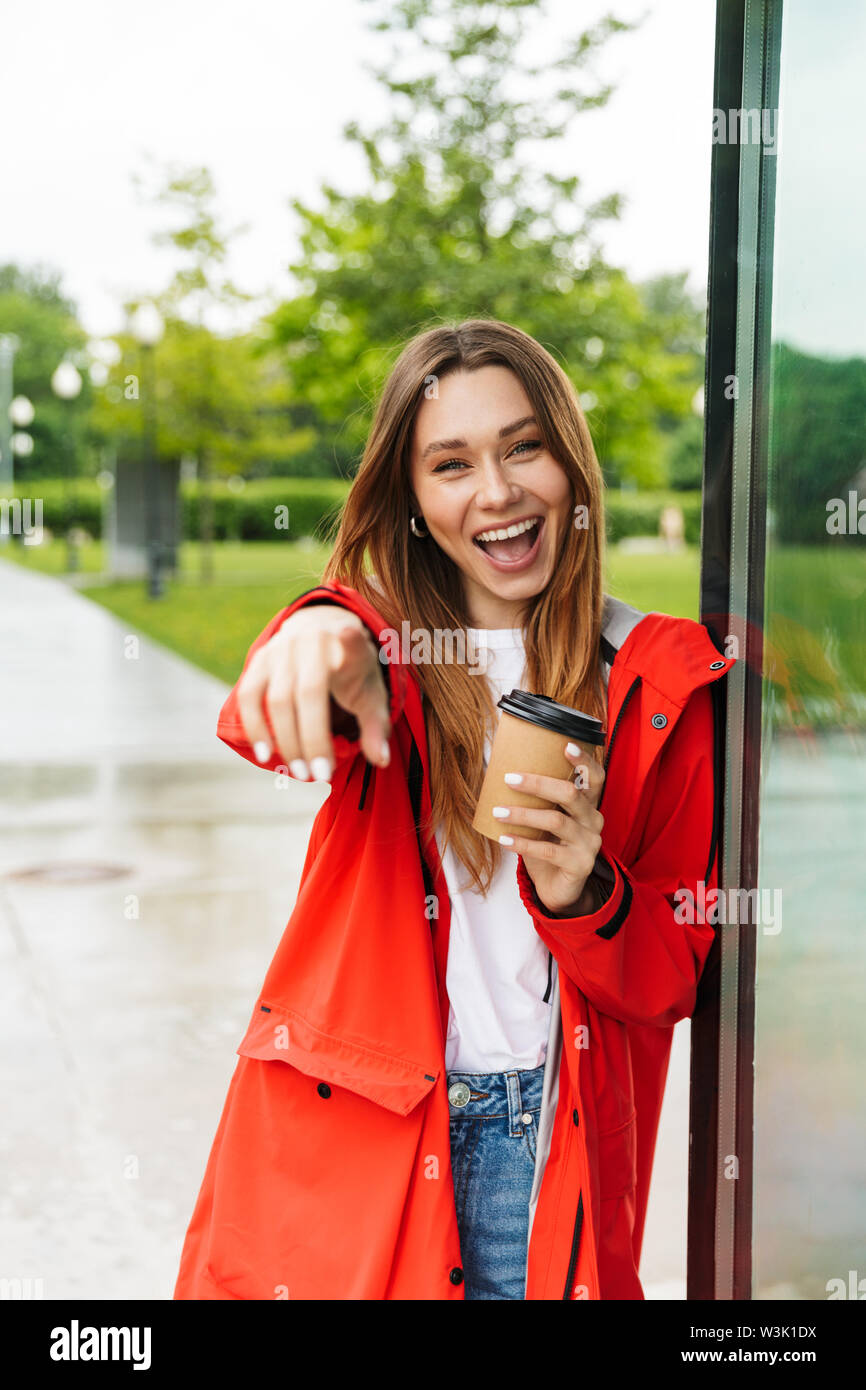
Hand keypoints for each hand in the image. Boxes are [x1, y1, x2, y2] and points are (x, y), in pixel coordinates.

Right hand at [235, 605, 390, 780]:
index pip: (352, 642)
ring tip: (299, 772)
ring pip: (277, 700)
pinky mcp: (259, 659)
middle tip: (319, 776)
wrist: (320, 635)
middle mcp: (313, 640)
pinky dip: (255, 727)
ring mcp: (282, 648)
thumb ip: (376, 727)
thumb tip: (381, 761)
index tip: (350, 634)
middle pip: (308, 693)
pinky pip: (249, 696)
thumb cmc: (352, 673)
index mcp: (349, 643)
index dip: (351, 641)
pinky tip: (266, 753)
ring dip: (286, 741)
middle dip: (312, 739)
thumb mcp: (372, 694)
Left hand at [492, 742, 605, 915]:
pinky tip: (504, 839)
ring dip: (523, 814)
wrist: (558, 888)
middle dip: (538, 783)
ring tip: (498, 811)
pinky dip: (523, 843)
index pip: (595, 777)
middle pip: (570, 793)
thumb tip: (501, 773)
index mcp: (588, 805)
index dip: (584, 760)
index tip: (566, 745)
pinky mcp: (580, 865)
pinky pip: (548, 851)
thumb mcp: (546, 819)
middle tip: (509, 779)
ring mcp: (589, 843)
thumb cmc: (550, 846)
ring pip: (556, 820)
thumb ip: (537, 800)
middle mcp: (593, 820)